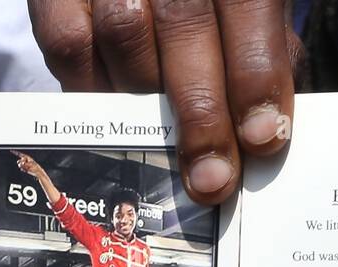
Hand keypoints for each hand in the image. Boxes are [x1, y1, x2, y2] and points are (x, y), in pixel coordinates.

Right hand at [14, 152, 41, 177]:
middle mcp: (24, 160)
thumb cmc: (35, 167)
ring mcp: (24, 164)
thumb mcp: (30, 164)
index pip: (19, 154)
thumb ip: (24, 163)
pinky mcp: (24, 168)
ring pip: (19, 165)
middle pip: (19, 161)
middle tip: (25, 165)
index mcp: (26, 157)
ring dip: (22, 167)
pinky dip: (23, 169)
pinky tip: (27, 170)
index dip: (15, 152)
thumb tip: (20, 164)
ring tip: (27, 168)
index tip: (11, 150)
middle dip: (21, 163)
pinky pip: (21, 168)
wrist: (37, 172)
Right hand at [27, 0, 301, 203]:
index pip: (249, 7)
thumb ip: (265, 62)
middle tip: (211, 179)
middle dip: (202, 112)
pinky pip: (70, 46)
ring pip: (124, 32)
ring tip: (163, 143)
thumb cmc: (202, 10)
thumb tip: (267, 135)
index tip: (262, 138)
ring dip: (147, 104)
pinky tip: (114, 112)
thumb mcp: (243, 20)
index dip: (255, 75)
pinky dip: (93, 90)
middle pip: (185, 24)